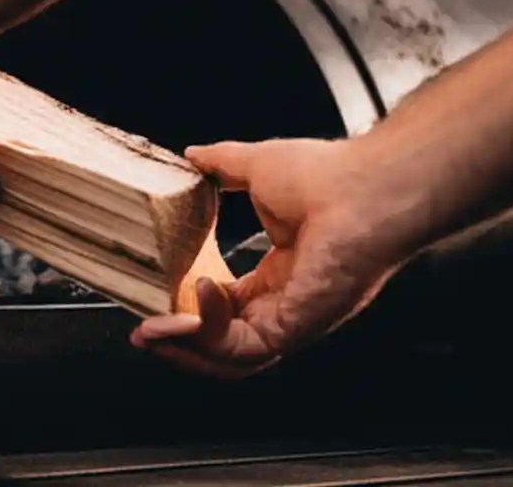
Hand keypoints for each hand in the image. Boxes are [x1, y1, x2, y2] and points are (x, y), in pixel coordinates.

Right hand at [129, 138, 414, 377]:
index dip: (188, 309)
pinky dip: (210, 330)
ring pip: (228, 357)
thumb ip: (219, 165)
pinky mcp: (296, 327)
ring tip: (154, 331)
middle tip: (144, 333)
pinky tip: (198, 295)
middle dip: (177, 342)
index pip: (225, 308)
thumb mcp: (254, 166)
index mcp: (279, 273)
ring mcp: (292, 319)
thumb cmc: (331, 175)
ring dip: (184, 347)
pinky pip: (242, 346)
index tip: (155, 303)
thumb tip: (191, 156)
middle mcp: (286, 303)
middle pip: (221, 343)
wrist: (367, 185)